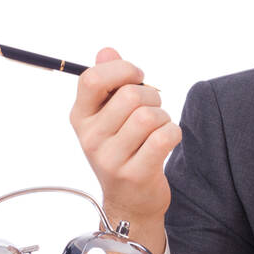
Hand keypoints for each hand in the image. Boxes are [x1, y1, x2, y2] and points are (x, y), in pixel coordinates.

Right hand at [70, 47, 179, 253]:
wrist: (130, 202)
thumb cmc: (123, 151)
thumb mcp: (107, 117)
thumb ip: (108, 82)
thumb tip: (107, 51)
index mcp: (80, 118)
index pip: (92, 79)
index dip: (121, 69)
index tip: (137, 76)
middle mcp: (91, 138)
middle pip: (130, 96)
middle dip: (152, 96)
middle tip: (153, 109)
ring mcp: (111, 159)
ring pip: (149, 116)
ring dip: (163, 117)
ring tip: (158, 128)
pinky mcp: (135, 174)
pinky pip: (164, 137)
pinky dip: (173, 133)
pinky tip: (167, 141)